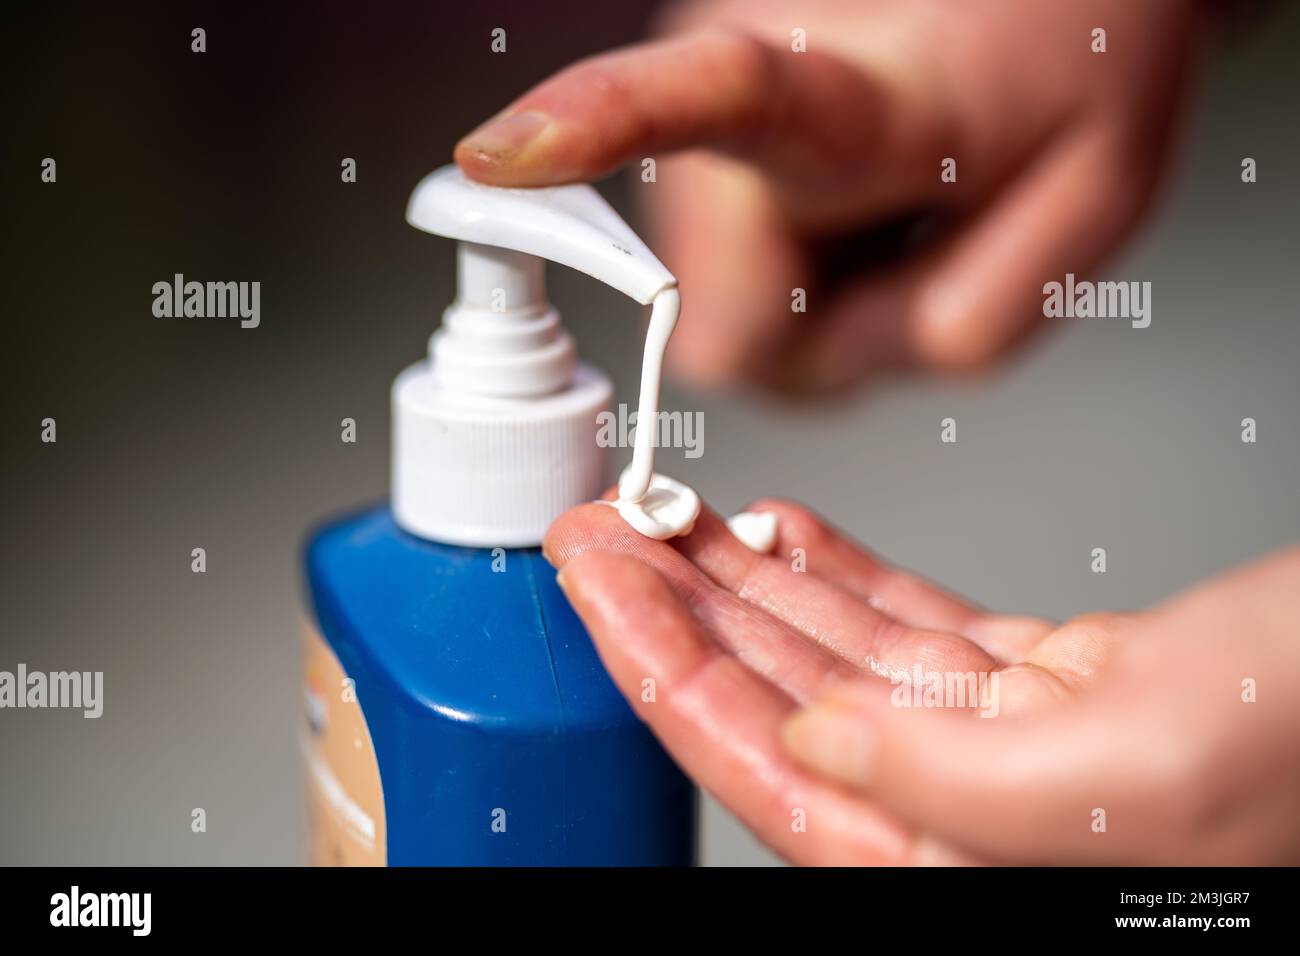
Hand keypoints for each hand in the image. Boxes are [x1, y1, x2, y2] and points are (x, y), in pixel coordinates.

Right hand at [456, 0, 1204, 392]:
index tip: (496, 157)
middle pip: (722, 330)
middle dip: (822, 333)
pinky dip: (798, 272)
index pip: (707, 100)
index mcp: (848, 90)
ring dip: (816, 299)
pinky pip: (728, 274)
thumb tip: (808, 368)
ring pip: (724, 311)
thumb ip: (955, 328)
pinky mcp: (706, 137)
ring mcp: (712, 117)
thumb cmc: (1072, 68)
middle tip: (911, 255)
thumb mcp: (1082, 214)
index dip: (595, 128)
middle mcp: (742, 85)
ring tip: (889, 211)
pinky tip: (853, 208)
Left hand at [543, 495, 1299, 864]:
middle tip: (606, 531)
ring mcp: (1004, 741)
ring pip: (834, 652)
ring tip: (671, 518)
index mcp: (965, 857)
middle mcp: (970, 809)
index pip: (763, 763)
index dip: (663, 665)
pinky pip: (909, 625)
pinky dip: (842, 571)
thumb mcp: (1128, 771)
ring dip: (746, 577)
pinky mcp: (1044, 681)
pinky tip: (780, 535)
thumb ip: (941, 782)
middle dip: (680, 608)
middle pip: (777, 700)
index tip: (599, 581)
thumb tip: (812, 744)